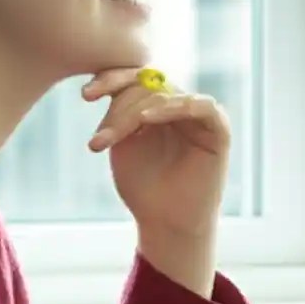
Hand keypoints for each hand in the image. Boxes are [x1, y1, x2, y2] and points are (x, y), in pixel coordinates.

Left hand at [83, 68, 230, 238]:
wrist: (167, 224)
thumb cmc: (144, 189)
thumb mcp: (122, 145)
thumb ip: (119, 113)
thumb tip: (104, 82)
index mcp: (155, 108)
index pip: (135, 79)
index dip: (110, 79)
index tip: (86, 95)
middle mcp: (178, 107)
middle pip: (147, 84)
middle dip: (118, 108)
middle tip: (101, 136)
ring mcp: (199, 117)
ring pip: (167, 94)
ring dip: (135, 112)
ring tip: (114, 138)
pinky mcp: (219, 131)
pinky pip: (202, 106)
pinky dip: (174, 107)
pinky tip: (148, 120)